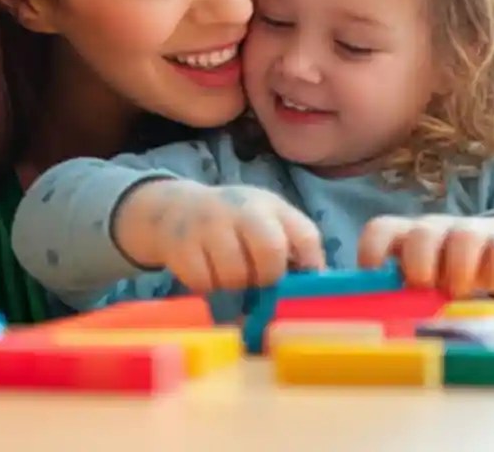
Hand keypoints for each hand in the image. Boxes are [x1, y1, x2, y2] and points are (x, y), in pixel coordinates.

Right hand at [114, 181, 324, 292]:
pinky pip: (205, 283)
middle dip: (268, 277)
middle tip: (259, 282)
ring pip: (235, 275)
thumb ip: (294, 248)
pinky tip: (209, 274)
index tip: (303, 284)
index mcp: (272, 206)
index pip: (305, 235)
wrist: (175, 209)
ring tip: (232, 276)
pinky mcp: (182, 245)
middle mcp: (243, 210)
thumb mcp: (266, 222)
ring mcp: (211, 225)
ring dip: (236, 287)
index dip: (312, 266)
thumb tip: (318, 285)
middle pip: (272, 252)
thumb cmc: (234, 224)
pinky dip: (209, 288)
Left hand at [356, 215, 493, 298]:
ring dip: (459, 270)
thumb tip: (370, 322)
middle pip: (421, 233)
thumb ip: (395, 295)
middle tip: (425, 287)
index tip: (375, 276)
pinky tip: (492, 289)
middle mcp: (435, 232)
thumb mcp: (416, 284)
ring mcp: (470, 234)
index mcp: (405, 239)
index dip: (373, 250)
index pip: (381, 230)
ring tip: (459, 294)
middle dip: (420, 262)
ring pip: (464, 237)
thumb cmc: (444, 276)